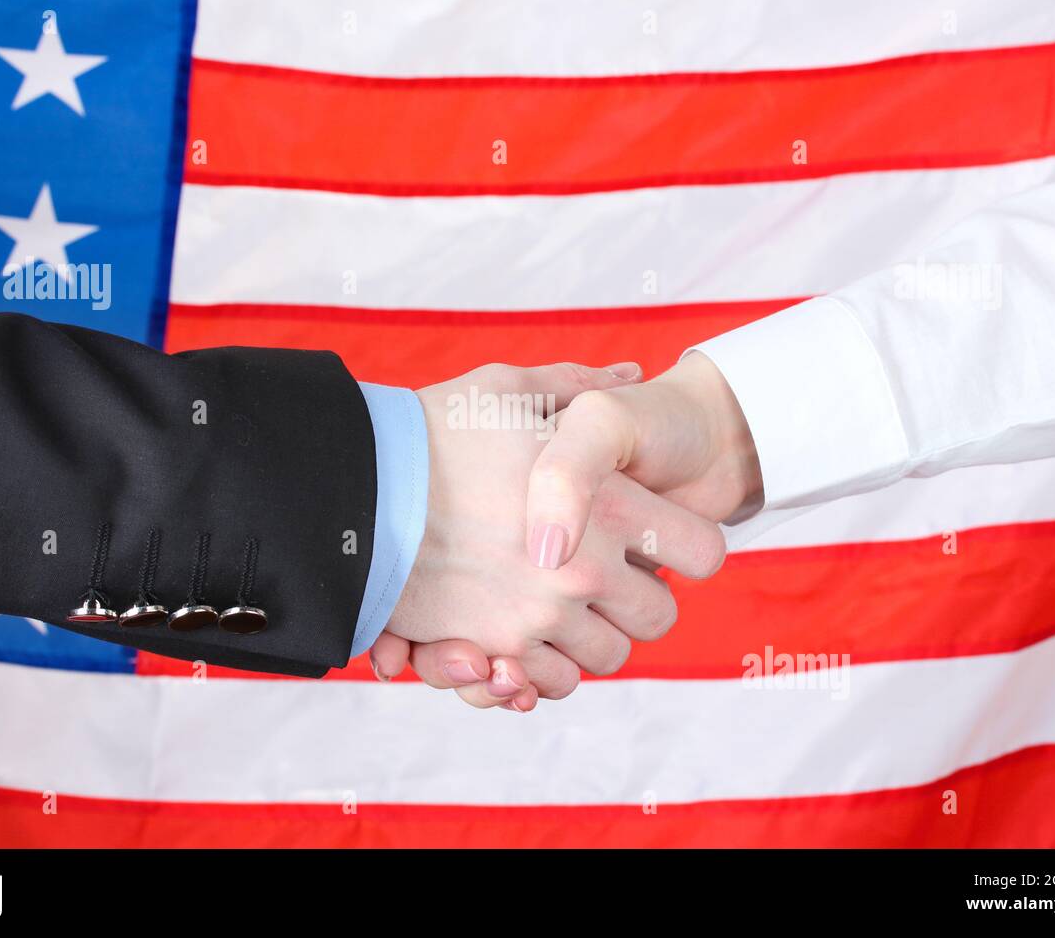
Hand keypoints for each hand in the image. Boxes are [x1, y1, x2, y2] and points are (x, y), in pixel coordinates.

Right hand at [377, 361, 726, 708]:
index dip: (687, 544)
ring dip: (592, 634)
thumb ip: (579, 384)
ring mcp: (540, 615)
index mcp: (603, 501)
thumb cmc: (430, 431)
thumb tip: (631, 370)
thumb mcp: (507, 387)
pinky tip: (532, 633)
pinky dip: (547, 668)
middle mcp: (583, 567)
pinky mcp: (495, 649)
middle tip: (608, 571)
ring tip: (564, 602)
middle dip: (639, 597)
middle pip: (659, 615)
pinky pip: (552, 683)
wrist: (351, 486)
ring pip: (608, 655)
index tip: (658, 536)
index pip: (702, 551)